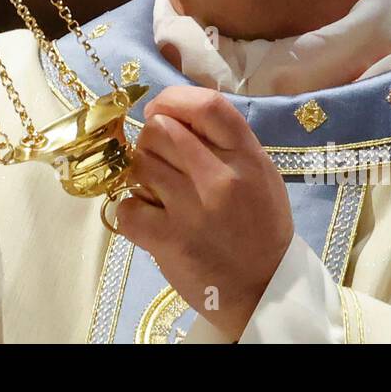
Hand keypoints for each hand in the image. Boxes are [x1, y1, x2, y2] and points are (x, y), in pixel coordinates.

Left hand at [116, 85, 294, 339]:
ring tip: (159, 191)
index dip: (173, 100)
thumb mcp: (258, 174)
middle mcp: (221, 179)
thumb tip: (171, 112)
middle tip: (162, 162)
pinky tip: (152, 218)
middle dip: (153, 141)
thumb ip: (223, 142)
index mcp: (248, 158)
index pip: (207, 105)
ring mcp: (192, 209)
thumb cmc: (259, 227)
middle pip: (161, 129)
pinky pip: (127, 205)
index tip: (161, 111)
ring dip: (142, 174)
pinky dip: (133, 210)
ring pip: (140, 163)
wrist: (262, 290)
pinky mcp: (168, 239)